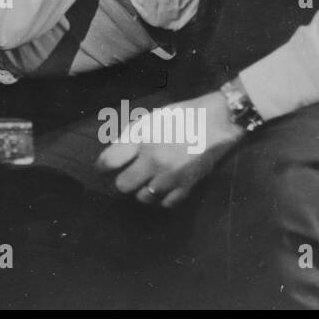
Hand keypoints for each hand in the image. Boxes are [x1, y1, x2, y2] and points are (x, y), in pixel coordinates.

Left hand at [94, 91, 243, 207]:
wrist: (217, 121)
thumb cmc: (181, 116)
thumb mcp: (150, 119)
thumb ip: (128, 138)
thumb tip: (112, 157)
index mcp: (144, 141)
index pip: (109, 162)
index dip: (102, 166)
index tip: (103, 168)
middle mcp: (155, 163)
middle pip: (124, 185)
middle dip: (121, 180)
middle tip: (125, 174)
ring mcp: (172, 177)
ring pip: (143, 197)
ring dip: (140, 190)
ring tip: (144, 180)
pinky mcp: (188, 186)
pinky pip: (166, 203)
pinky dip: (161, 198)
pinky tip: (161, 187)